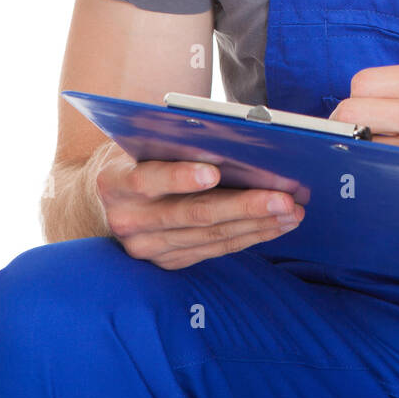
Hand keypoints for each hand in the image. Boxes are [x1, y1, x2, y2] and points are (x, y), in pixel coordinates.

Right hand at [92, 141, 305, 269]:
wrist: (106, 201)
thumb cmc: (139, 156)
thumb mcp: (144, 141)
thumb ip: (176, 140)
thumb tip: (232, 135)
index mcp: (116, 182)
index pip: (148, 180)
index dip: (180, 177)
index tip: (214, 171)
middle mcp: (129, 221)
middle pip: (192, 214)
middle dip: (244, 205)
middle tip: (283, 197)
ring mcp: (147, 247)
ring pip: (210, 236)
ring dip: (257, 224)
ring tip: (292, 211)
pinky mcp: (167, 262)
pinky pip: (214, 250)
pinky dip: (249, 237)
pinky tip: (276, 226)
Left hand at [329, 60, 398, 233]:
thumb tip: (372, 100)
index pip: (365, 82)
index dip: (361, 98)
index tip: (369, 110)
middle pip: (352, 114)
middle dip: (350, 126)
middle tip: (367, 135)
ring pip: (364, 149)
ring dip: (369, 154)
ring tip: (391, 156)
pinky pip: (387, 177)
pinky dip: (388, 177)